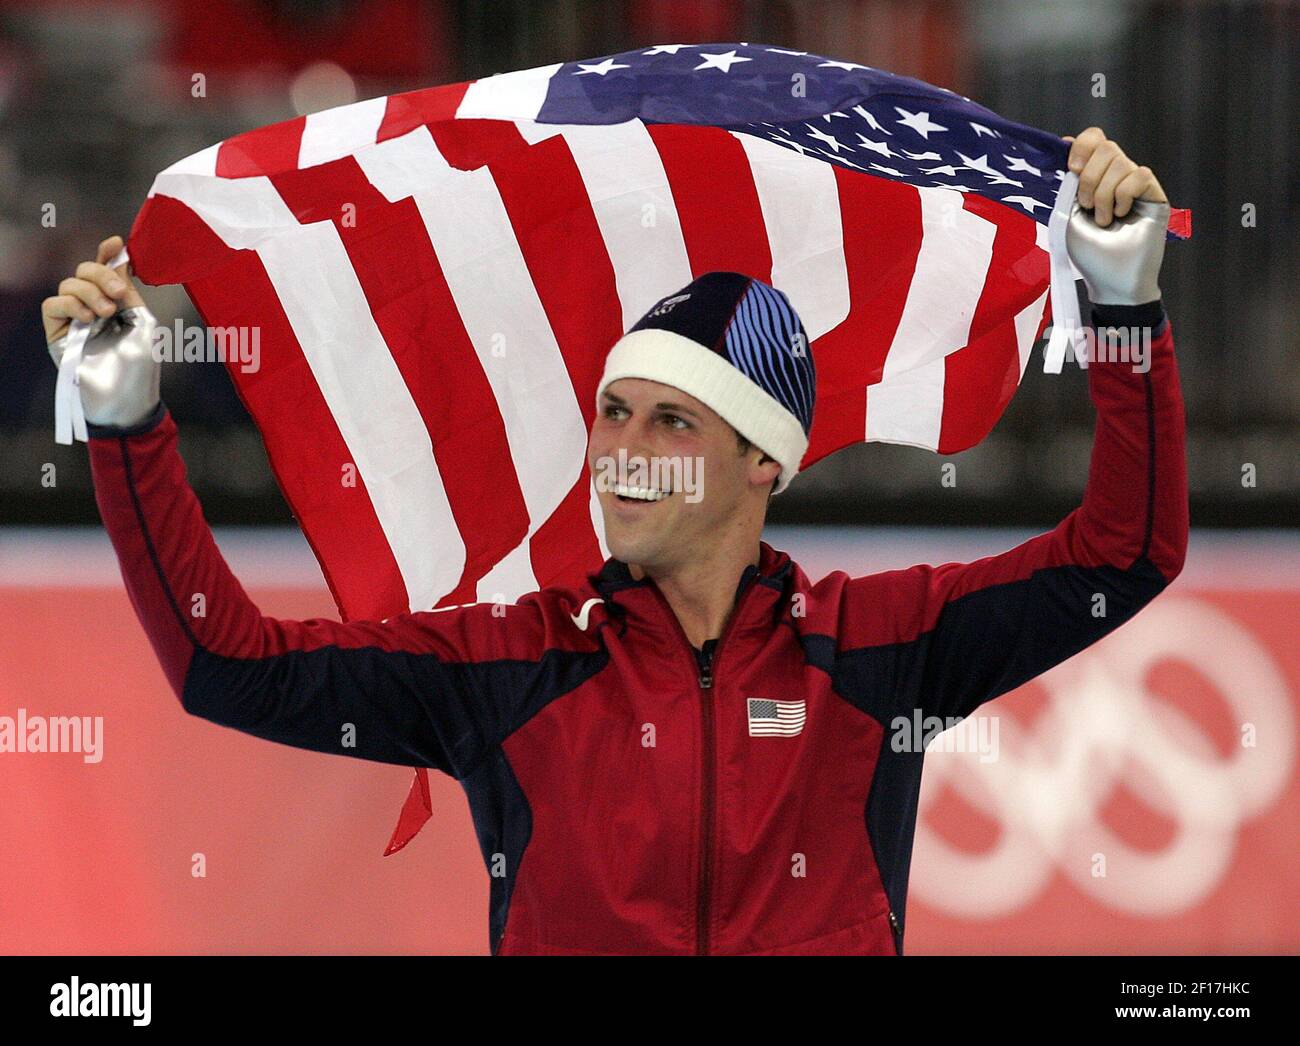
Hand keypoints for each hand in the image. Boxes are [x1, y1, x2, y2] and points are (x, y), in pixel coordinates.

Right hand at [43, 236, 160, 428]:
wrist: (127, 399)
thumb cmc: (141, 366)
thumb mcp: (143, 322)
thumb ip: (130, 292)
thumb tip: (121, 261)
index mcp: (117, 303)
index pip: (106, 271)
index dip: (108, 254)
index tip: (116, 243)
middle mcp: (94, 307)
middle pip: (84, 271)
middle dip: (101, 274)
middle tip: (118, 292)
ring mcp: (74, 320)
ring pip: (68, 285)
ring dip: (90, 293)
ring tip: (107, 314)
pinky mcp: (57, 334)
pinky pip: (53, 305)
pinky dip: (70, 305)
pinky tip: (89, 319)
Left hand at [1063, 128, 1169, 306]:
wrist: (1112, 279)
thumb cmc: (1090, 252)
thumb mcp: (1068, 214)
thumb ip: (1067, 183)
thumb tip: (1064, 142)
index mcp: (1094, 177)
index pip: (1094, 140)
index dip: (1082, 146)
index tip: (1071, 168)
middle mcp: (1116, 176)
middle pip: (1106, 146)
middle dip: (1089, 178)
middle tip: (1087, 206)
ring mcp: (1136, 184)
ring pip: (1121, 162)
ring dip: (1104, 195)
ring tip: (1105, 221)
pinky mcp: (1154, 194)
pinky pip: (1139, 175)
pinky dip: (1124, 196)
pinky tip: (1123, 216)